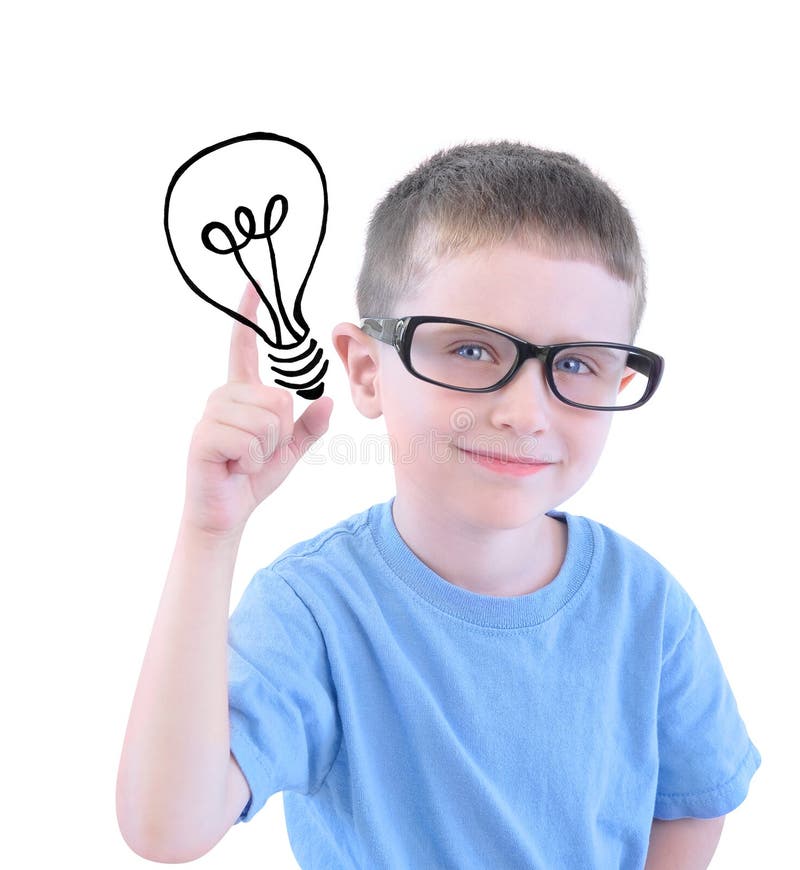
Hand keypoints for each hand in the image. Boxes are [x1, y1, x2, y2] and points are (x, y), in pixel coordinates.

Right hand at [182, 284, 332, 536]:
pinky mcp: (205, 437)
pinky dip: (253, 461)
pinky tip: (236, 467)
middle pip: (278, 398)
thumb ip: (308, 426)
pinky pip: (250, 440)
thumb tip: (328, 401)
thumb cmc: (253, 477)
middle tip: (257, 451)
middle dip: (280, 433)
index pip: (244, 347)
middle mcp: (224, 396)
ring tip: (245, 459)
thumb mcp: (290, 450)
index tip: (253, 285)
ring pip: (267, 419)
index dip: (249, 316)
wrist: (227, 512)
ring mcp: (212, 415)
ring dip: (266, 449)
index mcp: (243, 394)